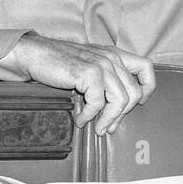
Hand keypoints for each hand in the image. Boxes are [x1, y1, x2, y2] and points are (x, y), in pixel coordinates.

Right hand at [11, 35, 155, 133]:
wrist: (35, 54)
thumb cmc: (60, 64)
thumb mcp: (89, 66)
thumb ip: (106, 80)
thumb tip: (116, 111)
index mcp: (115, 54)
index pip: (147, 67)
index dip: (148, 88)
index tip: (136, 104)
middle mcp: (112, 58)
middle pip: (135, 92)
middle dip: (123, 114)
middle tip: (108, 126)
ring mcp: (101, 64)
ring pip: (120, 100)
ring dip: (109, 119)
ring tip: (97, 128)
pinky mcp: (88, 73)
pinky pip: (98, 103)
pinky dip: (89, 115)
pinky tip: (80, 119)